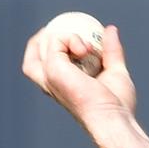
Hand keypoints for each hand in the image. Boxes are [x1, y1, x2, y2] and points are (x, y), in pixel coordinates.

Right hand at [21, 20, 136, 127]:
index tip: (73, 39)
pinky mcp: (53, 70)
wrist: (114, 117)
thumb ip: (112, 51)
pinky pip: (55, 41)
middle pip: (32, 58)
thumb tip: (110, 29)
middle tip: (66, 31)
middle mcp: (50, 84)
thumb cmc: (117, 105)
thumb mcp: (115, 71)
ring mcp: (49, 76)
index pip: (42, 66)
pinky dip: (70, 38)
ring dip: (61, 36)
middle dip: (43, 39)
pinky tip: (86, 48)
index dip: (51, 49)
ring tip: (84, 45)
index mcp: (61, 87)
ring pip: (38, 46)